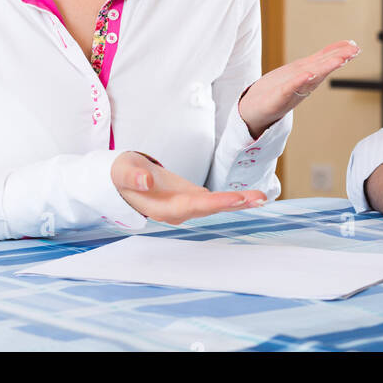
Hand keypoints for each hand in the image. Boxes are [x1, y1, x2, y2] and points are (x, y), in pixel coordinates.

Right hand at [111, 151, 266, 223]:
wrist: (122, 178)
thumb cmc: (120, 174)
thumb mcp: (121, 170)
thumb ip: (132, 177)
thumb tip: (146, 182)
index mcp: (162, 208)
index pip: (191, 206)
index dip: (214, 203)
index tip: (235, 198)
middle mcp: (178, 211)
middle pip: (209, 209)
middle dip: (234, 204)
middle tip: (259, 198)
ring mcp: (186, 206)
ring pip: (215, 206)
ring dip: (239, 203)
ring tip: (261, 198)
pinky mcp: (192, 198)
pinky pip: (216, 200)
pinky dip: (233, 199)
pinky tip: (252, 198)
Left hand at [237, 39, 360, 137]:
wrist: (253, 111)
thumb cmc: (275, 91)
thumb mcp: (299, 72)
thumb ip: (317, 62)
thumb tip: (337, 51)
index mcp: (306, 76)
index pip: (324, 62)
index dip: (339, 53)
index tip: (354, 47)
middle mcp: (302, 84)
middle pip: (321, 69)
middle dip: (337, 60)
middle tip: (353, 51)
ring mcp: (291, 92)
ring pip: (310, 78)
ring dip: (324, 69)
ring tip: (338, 60)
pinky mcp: (277, 100)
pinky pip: (288, 89)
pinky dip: (298, 82)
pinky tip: (307, 75)